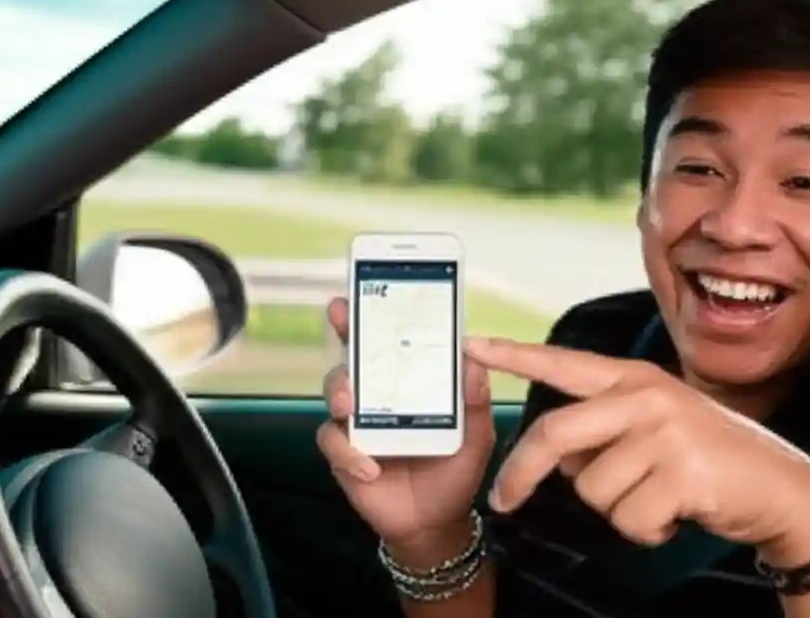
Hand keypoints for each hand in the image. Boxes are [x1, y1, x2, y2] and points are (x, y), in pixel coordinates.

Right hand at [316, 298, 496, 557]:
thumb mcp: (476, 433)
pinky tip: (369, 465)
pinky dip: (348, 452)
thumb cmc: (454, 468)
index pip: (391, 340)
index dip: (376, 312)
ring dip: (339, 391)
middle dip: (345, 331)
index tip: (365, 288)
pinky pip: (333, 443)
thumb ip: (475, 399)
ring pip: (335, 392)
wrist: (436, 521)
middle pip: (354, 353)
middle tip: (341, 318)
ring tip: (349, 404)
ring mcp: (358, 422)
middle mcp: (378, 394)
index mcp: (410, 381)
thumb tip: (475, 359)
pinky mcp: (344, 454)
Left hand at [469, 337, 809, 566]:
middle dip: (521, 474)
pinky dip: (648, 532)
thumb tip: (556, 456)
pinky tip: (680, 513)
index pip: (563, 364)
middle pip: (556, 434)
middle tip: (502, 503)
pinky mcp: (683, 472)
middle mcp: (646, 396)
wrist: (782, 489)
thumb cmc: (709, 462)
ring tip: (662, 496)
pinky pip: (629, 520)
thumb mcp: (657, 426)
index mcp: (635, 380)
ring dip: (619, 511)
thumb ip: (607, 428)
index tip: (470, 346)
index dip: (515, 356)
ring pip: (593, 490)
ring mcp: (666, 432)